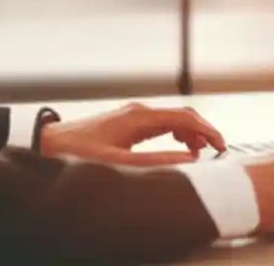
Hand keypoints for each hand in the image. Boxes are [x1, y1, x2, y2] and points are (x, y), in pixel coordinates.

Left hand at [39, 102, 225, 165]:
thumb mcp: (121, 162)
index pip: (184, 117)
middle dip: (202, 130)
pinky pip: (161, 122)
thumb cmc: (80, 152)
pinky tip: (179, 143)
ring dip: (190, 132)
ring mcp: (134, 115)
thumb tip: (187, 159)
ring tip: (200, 150)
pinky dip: (176, 131)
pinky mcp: (128, 121)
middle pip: (182, 114)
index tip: (220, 145)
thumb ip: (156, 161)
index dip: (207, 130)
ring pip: (172, 118)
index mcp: (140, 117)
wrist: (52, 144)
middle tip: (216, 150)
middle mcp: (139, 111)